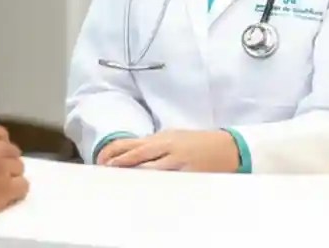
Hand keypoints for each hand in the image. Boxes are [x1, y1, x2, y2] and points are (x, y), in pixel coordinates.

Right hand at [0, 125, 28, 217]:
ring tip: (2, 182)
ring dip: (12, 173)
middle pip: (12, 150)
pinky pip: (23, 186)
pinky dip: (18, 189)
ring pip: (19, 167)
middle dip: (6, 157)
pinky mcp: (8, 190)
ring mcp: (4, 169)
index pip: (0, 133)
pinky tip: (10, 193)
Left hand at [100, 130, 239, 171]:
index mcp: (161, 138)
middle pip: (137, 155)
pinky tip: (147, 190)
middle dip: (119, 164)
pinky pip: (169, 180)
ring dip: (134, 175)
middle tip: (104, 173)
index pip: (131, 144)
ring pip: (150, 168)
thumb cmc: (197, 143)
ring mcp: (178, 160)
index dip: (114, 153)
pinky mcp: (189, 173)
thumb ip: (153, 146)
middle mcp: (167, 146)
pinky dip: (157, 184)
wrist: (227, 147)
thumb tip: (132, 153)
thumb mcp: (173, 138)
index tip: (102, 162)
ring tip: (120, 183)